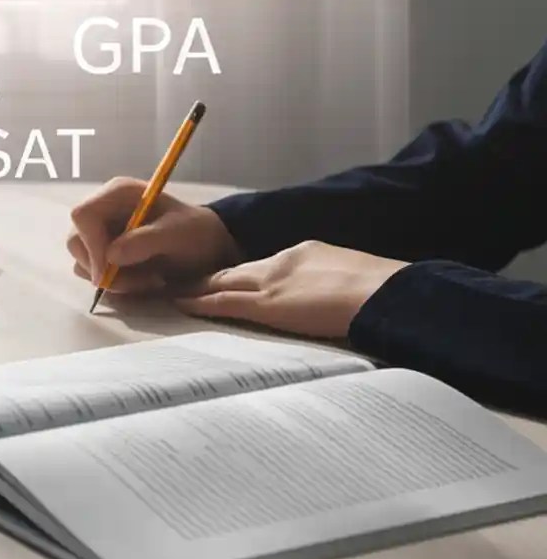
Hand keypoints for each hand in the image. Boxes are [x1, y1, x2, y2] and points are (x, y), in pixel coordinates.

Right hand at [67, 177, 243, 294]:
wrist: (205, 245)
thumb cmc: (194, 232)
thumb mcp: (178, 234)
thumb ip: (146, 241)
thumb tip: (111, 255)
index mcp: (117, 193)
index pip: (83, 215)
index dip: (91, 245)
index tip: (108, 272)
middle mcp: (103, 209)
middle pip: (76, 241)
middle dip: (101, 268)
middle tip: (135, 283)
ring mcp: (100, 231)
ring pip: (82, 261)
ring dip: (112, 280)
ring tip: (146, 280)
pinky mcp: (102, 251)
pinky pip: (93, 272)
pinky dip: (114, 283)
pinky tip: (140, 280)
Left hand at [173, 240, 407, 337]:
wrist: (386, 293)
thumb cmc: (381, 291)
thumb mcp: (351, 278)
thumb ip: (331, 285)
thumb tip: (333, 301)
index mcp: (304, 253)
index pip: (262, 265)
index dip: (239, 273)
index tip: (222, 278)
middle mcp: (282, 262)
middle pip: (235, 270)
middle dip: (208, 277)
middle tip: (181, 280)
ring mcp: (273, 282)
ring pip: (222, 283)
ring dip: (196, 288)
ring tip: (172, 292)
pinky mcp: (267, 305)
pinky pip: (224, 302)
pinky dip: (200, 303)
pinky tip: (182, 304)